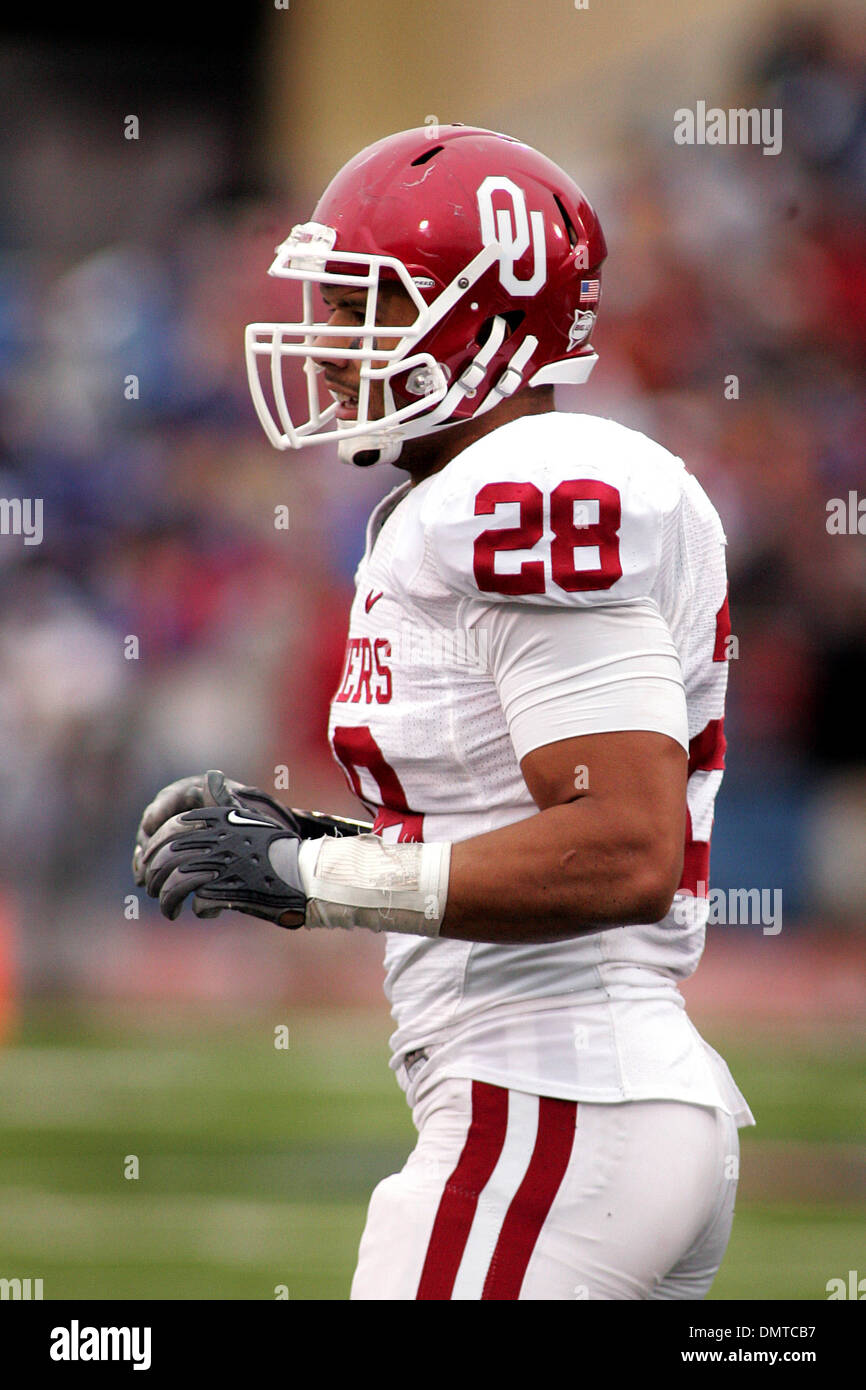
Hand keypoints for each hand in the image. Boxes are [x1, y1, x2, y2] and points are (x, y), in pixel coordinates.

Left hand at [138, 771, 306, 925]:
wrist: (307, 874)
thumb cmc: (280, 848)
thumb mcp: (251, 816)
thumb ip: (226, 801)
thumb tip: (211, 776)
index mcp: (218, 819)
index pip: (169, 830)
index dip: (154, 848)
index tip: (147, 861)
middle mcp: (216, 839)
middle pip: (166, 857)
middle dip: (153, 875)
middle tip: (152, 888)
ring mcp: (221, 865)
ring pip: (174, 883)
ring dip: (166, 899)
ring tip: (170, 909)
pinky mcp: (229, 890)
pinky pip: (198, 903)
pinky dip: (199, 910)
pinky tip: (207, 913)